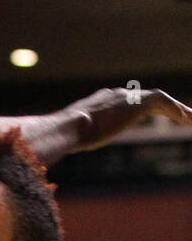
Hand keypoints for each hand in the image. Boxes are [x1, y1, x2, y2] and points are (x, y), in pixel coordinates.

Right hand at [75, 86, 191, 150]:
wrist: (70, 127)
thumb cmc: (67, 137)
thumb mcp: (73, 137)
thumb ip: (75, 136)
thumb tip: (61, 146)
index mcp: (102, 101)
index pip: (126, 102)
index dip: (139, 110)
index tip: (146, 119)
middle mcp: (116, 95)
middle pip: (145, 98)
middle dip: (162, 107)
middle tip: (178, 115)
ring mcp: (128, 97)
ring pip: (158, 99)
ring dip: (175, 108)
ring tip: (189, 119)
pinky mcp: (138, 103)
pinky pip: (163, 102)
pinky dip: (176, 109)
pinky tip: (186, 119)